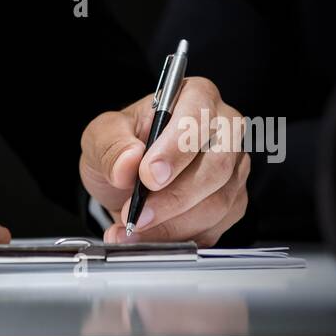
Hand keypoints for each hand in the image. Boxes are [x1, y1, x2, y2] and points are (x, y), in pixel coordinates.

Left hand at [79, 77, 249, 246]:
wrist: (128, 182)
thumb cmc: (124, 148)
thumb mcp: (101, 137)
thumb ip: (111, 145)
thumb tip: (128, 163)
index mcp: (195, 97)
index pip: (198, 117)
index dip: (176, 149)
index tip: (148, 176)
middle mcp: (224, 128)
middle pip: (218, 164)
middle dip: (175, 196)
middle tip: (138, 214)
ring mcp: (234, 167)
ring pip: (219, 201)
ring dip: (173, 224)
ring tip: (134, 230)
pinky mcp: (233, 201)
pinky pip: (216, 226)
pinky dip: (180, 238)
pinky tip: (152, 237)